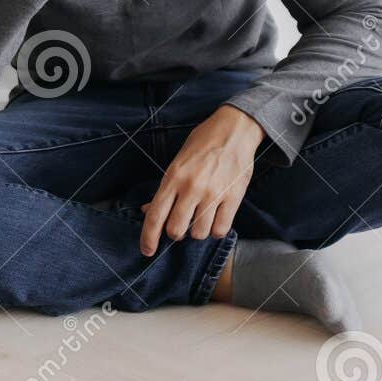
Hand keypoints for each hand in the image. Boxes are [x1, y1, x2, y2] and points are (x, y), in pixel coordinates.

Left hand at [140, 105, 265, 255]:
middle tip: (181, 225)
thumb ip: (164, 189)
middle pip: (176, 230)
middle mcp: (191, 187)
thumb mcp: (177, 162)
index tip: (147, 251)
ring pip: (199, 233)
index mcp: (173, 177)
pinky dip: (216, 230)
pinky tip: (215, 219)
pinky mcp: (233, 197)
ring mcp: (213, 193)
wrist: (234, 130)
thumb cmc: (202, 144)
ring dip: (198, 231)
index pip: (155, 216)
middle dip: (176, 233)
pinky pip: (221, 229)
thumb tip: (148, 210)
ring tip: (201, 218)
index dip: (148, 238)